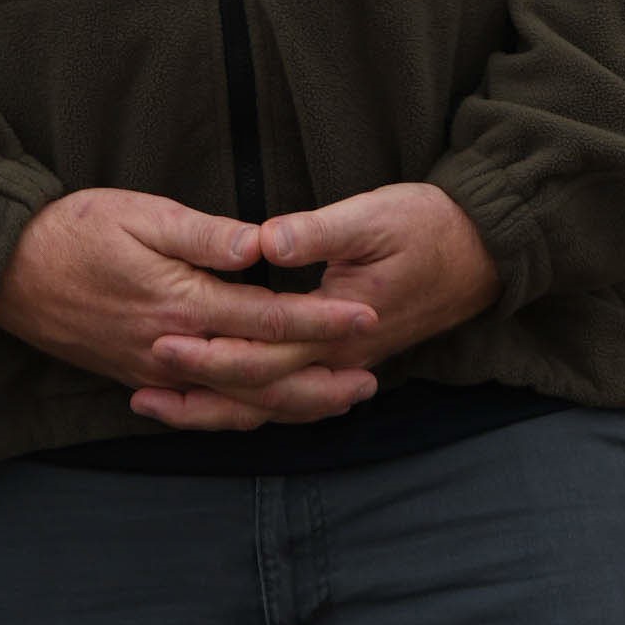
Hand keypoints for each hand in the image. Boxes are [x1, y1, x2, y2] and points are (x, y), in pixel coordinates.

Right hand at [0, 188, 379, 431]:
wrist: (6, 271)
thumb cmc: (74, 230)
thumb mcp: (141, 213)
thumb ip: (204, 235)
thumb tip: (263, 246)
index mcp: (181, 302)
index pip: (267, 320)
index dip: (321, 320)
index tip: (366, 315)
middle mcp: (173, 348)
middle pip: (261, 376)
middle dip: (320, 378)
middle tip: (370, 378)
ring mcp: (154, 371)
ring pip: (234, 402)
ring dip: (289, 406)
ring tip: (336, 401)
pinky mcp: (138, 378)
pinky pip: (201, 408)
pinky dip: (240, 415)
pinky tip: (266, 412)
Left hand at [138, 183, 501, 434]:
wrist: (483, 251)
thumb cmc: (427, 225)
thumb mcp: (372, 214)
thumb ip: (317, 231)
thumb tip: (265, 240)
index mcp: (340, 325)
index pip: (263, 355)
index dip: (210, 354)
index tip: (162, 344)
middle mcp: (340, 359)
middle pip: (260, 392)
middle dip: (199, 391)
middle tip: (141, 386)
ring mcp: (344, 365)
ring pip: (272, 407)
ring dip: (217, 410)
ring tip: (161, 407)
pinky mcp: (345, 359)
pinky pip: (289, 398)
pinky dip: (249, 405)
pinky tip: (217, 400)